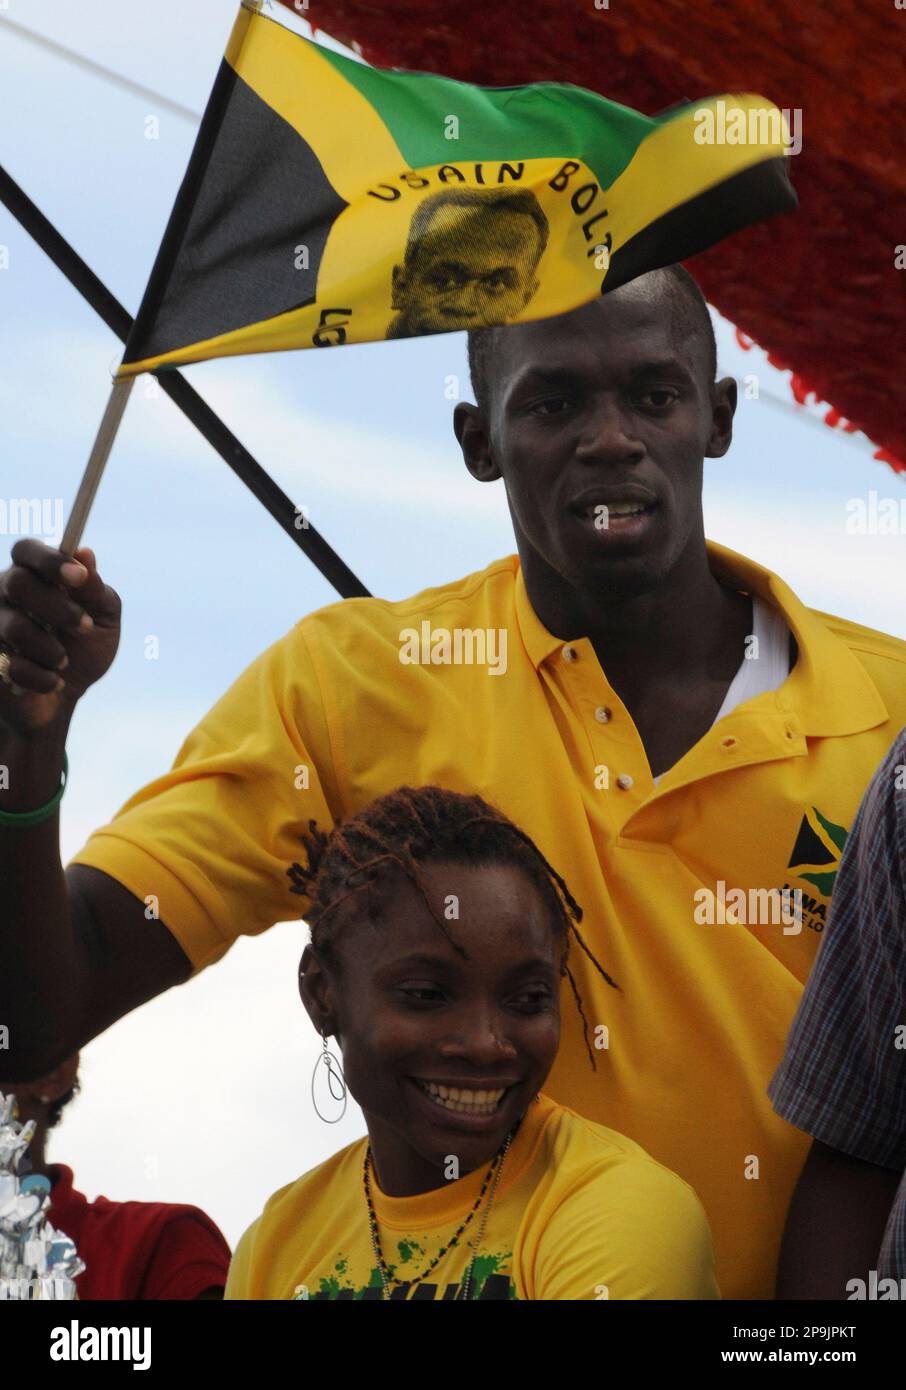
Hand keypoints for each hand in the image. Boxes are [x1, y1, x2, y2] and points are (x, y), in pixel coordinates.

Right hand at [0, 540, 120, 733]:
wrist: (64, 699)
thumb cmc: (84, 648)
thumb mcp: (103, 618)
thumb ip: (95, 589)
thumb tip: (85, 554)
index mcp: (34, 575)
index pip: (27, 550)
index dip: (50, 560)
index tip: (78, 576)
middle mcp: (5, 593)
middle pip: (18, 582)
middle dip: (57, 608)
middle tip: (85, 627)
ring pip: (14, 626)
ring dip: (51, 648)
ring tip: (65, 661)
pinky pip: (10, 664)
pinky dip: (42, 678)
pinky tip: (54, 682)